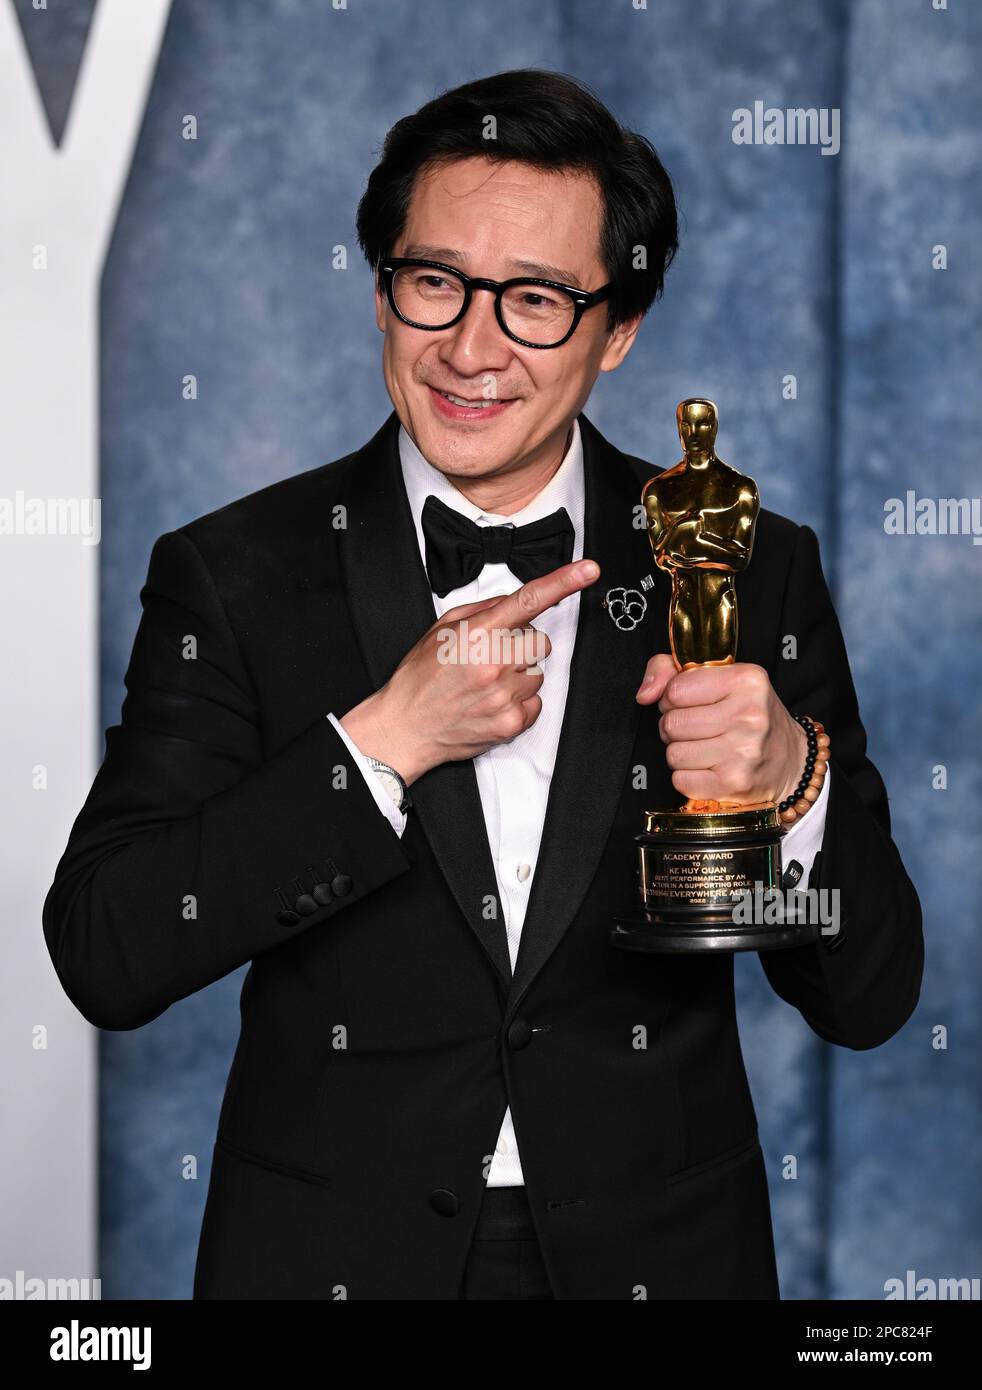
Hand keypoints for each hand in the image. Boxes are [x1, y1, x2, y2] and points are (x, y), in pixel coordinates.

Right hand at [339, 560, 600, 784]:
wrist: (406, 727)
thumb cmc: (420, 679)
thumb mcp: (441, 630)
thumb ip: (481, 611)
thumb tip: (513, 602)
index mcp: (477, 634)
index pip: (528, 601)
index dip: (563, 582)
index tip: (588, 570)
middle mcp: (494, 664)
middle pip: (540, 641)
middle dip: (523, 644)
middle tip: (495, 656)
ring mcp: (504, 696)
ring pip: (538, 673)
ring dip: (519, 675)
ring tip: (487, 683)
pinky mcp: (510, 723)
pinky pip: (535, 703)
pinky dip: (519, 702)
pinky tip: (492, 702)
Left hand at [635, 654, 806, 805]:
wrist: (791, 762)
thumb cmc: (748, 716)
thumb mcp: (721, 678)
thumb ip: (669, 670)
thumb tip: (644, 694)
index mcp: (746, 680)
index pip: (676, 689)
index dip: (673, 698)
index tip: (691, 704)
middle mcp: (748, 715)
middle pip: (671, 723)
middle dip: (675, 728)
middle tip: (699, 729)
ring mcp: (743, 751)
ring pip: (673, 754)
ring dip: (682, 753)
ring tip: (706, 749)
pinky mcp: (734, 783)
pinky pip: (681, 780)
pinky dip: (688, 778)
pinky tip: (709, 769)